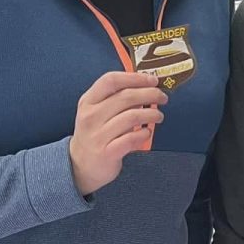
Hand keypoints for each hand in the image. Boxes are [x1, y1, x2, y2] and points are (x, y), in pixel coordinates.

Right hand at [68, 72, 168, 194]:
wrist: (80, 165)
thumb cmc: (96, 133)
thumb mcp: (98, 111)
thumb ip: (117, 98)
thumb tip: (147, 85)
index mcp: (88, 101)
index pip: (111, 80)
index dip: (135, 77)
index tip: (153, 79)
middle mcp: (90, 116)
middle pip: (126, 97)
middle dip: (150, 94)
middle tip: (163, 97)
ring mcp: (98, 135)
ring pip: (132, 116)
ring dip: (151, 114)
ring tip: (158, 116)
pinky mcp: (107, 152)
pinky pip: (132, 138)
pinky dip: (144, 133)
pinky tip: (147, 132)